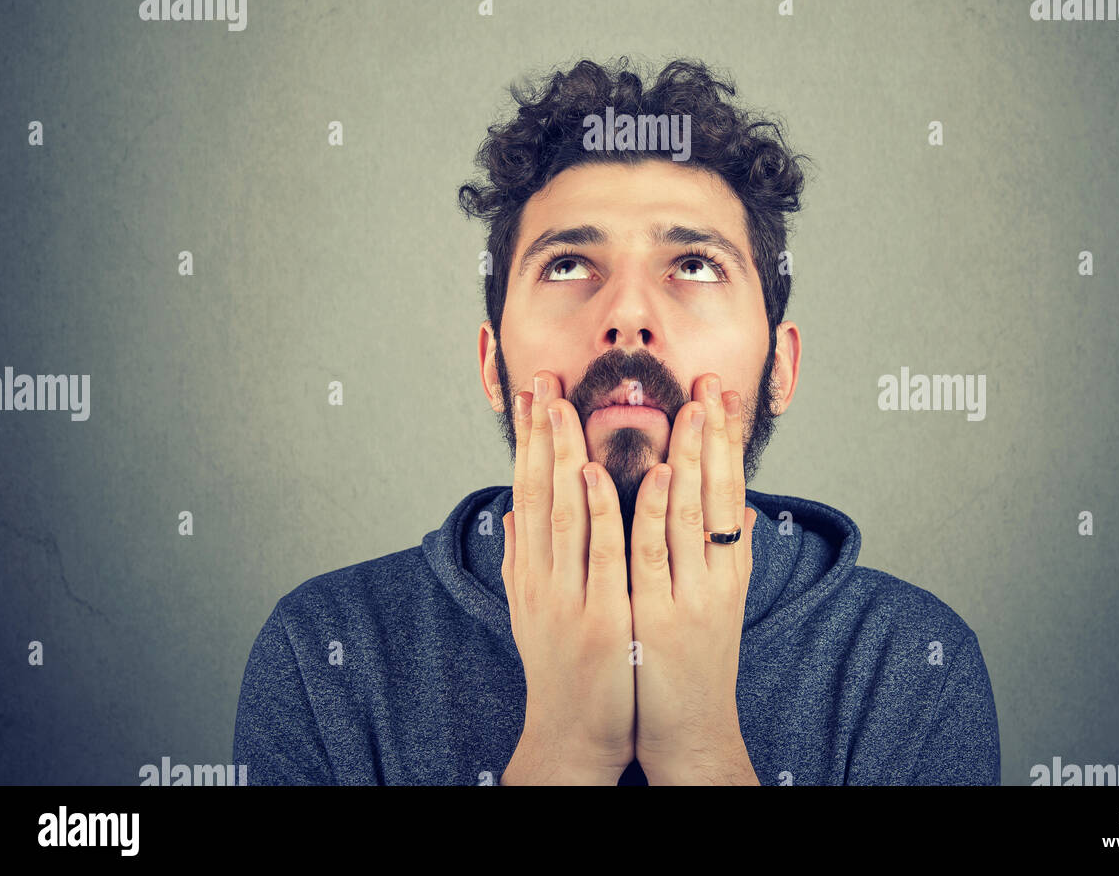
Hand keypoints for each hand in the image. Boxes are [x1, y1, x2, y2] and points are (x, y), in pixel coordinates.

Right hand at [499, 370, 636, 784]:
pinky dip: (604, 510)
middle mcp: (541, 577)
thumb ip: (525, 557)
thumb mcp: (534, 607)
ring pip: (566, 513)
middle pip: (540, 492)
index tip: (530, 394)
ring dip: (566, 456)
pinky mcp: (601, 618)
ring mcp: (569, 597)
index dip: (529, 440)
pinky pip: (603, 555)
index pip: (528, 490)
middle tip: (543, 380)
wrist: (572, 737)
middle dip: (541, 432)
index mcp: (530, 570)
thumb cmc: (562, 667)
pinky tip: (603, 473)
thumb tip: (514, 509)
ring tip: (566, 408)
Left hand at [629, 373, 758, 784]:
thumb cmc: (693, 662)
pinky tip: (654, 473)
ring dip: (688, 455)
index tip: (719, 393)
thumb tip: (731, 504)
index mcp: (727, 565)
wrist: (691, 733)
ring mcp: (692, 593)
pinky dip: (654, 509)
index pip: (729, 487)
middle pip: (718, 489)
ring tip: (685, 407)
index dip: (724, 439)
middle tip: (710, 380)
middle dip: (713, 431)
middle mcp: (718, 573)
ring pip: (692, 511)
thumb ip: (719, 550)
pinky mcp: (662, 616)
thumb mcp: (712, 600)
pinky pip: (656, 552)